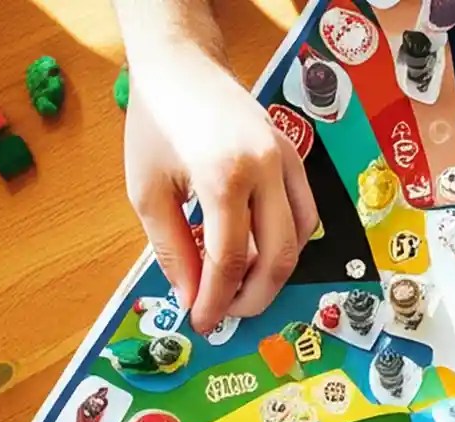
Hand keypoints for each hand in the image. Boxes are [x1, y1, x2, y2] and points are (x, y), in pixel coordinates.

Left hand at [123, 31, 316, 332]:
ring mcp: (289, 161)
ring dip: (274, 273)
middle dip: (252, 297)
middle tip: (226, 313)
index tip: (201, 323)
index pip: (228, 260)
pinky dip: (288, 243)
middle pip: (277, 257)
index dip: (216, 300)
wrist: (182, 65)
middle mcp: (266, 169)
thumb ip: (173, 250)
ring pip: (300, 239)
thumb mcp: (148, 191)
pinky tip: (258, 252)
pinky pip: (305, 214)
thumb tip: (192, 298)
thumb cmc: (158, 123)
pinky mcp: (296, 156)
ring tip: (240, 287)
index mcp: (224, 176)